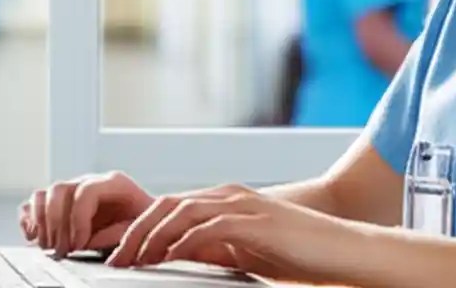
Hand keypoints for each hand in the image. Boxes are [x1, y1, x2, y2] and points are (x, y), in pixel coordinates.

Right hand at [19, 171, 154, 257]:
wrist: (143, 223)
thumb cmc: (144, 224)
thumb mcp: (140, 227)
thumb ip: (118, 232)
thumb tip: (88, 241)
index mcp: (114, 183)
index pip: (86, 191)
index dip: (78, 220)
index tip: (80, 245)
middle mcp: (89, 182)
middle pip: (60, 189)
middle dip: (57, 224)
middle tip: (63, 250)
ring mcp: (72, 190)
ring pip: (43, 194)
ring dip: (41, 223)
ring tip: (49, 246)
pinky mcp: (59, 203)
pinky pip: (34, 203)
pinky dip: (30, 220)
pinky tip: (36, 237)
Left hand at [106, 183, 368, 283]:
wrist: (341, 249)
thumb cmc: (298, 253)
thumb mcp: (245, 252)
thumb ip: (213, 249)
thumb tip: (177, 257)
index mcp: (224, 200)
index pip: (170, 206)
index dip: (140, 227)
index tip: (118, 253)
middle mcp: (229, 195)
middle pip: (167, 203)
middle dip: (135, 230)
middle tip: (114, 258)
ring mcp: (242, 205)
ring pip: (181, 210)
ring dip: (151, 236)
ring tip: (133, 260)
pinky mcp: (254, 222)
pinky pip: (208, 227)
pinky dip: (183, 241)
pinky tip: (169, 258)